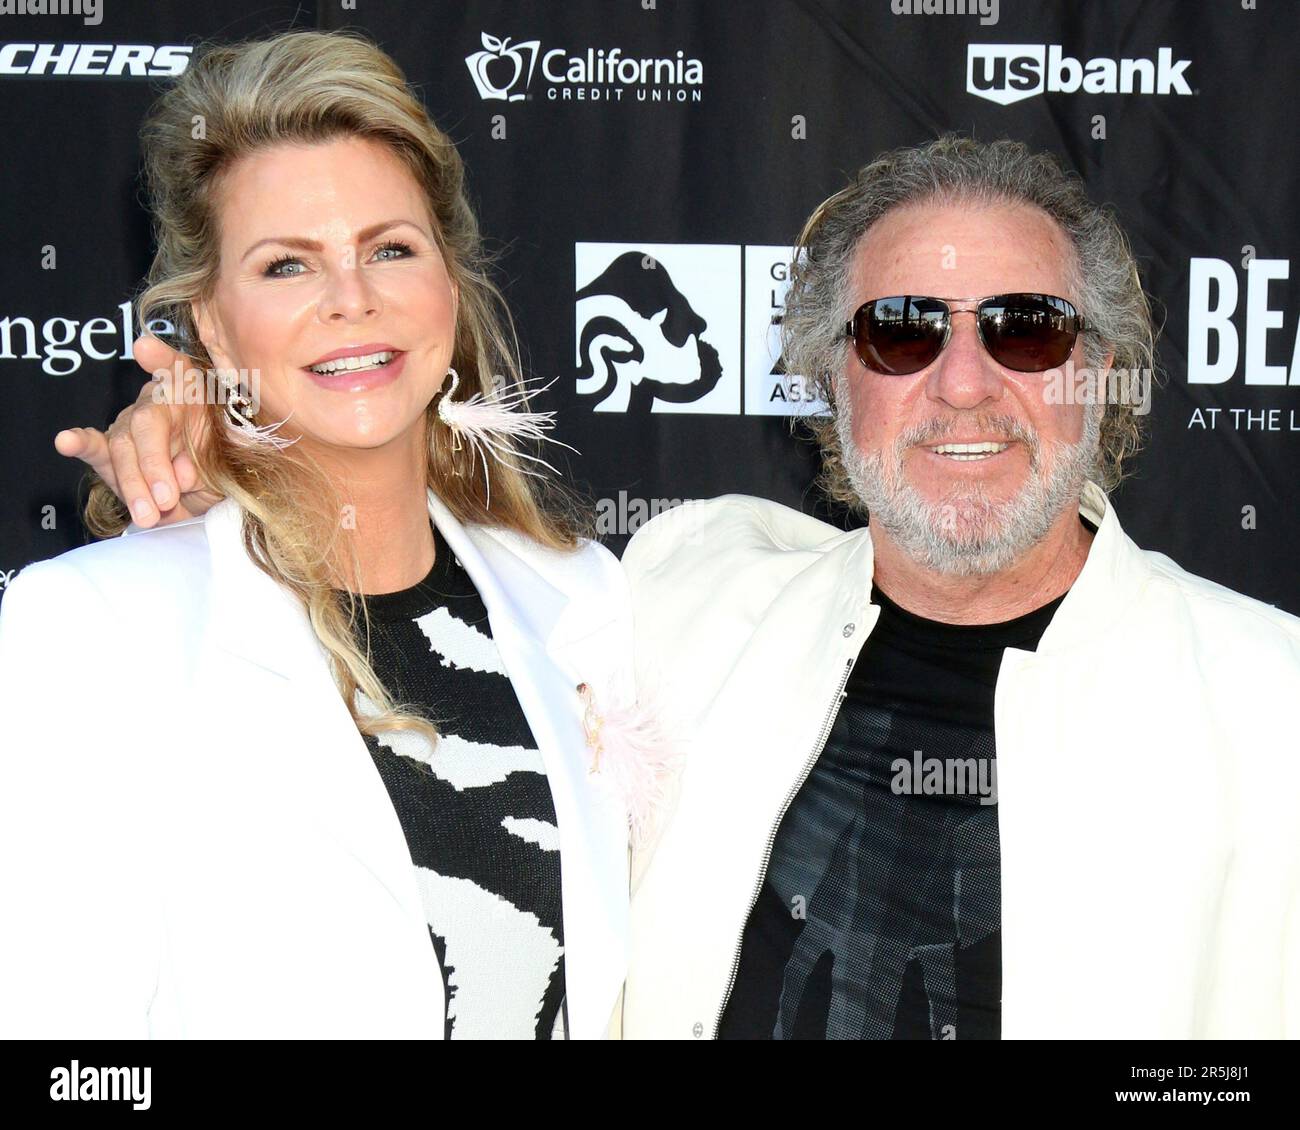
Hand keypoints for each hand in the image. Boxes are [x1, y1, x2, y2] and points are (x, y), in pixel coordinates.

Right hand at [54, 335, 222, 527]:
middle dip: (154, 464)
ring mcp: (131, 426)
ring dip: (134, 483)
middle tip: (166, 498)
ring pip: (124, 447)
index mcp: (194, 396)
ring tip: (148, 514)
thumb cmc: (220, 471)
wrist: (204, 501)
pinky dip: (79, 444)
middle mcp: (157, 404)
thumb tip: (181, 473)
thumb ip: (208, 464)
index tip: (145, 349)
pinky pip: (94, 445)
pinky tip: (66, 441)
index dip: (161, 360)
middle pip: (146, 423)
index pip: (177, 370)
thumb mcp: (229, 466)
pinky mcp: (110, 452)